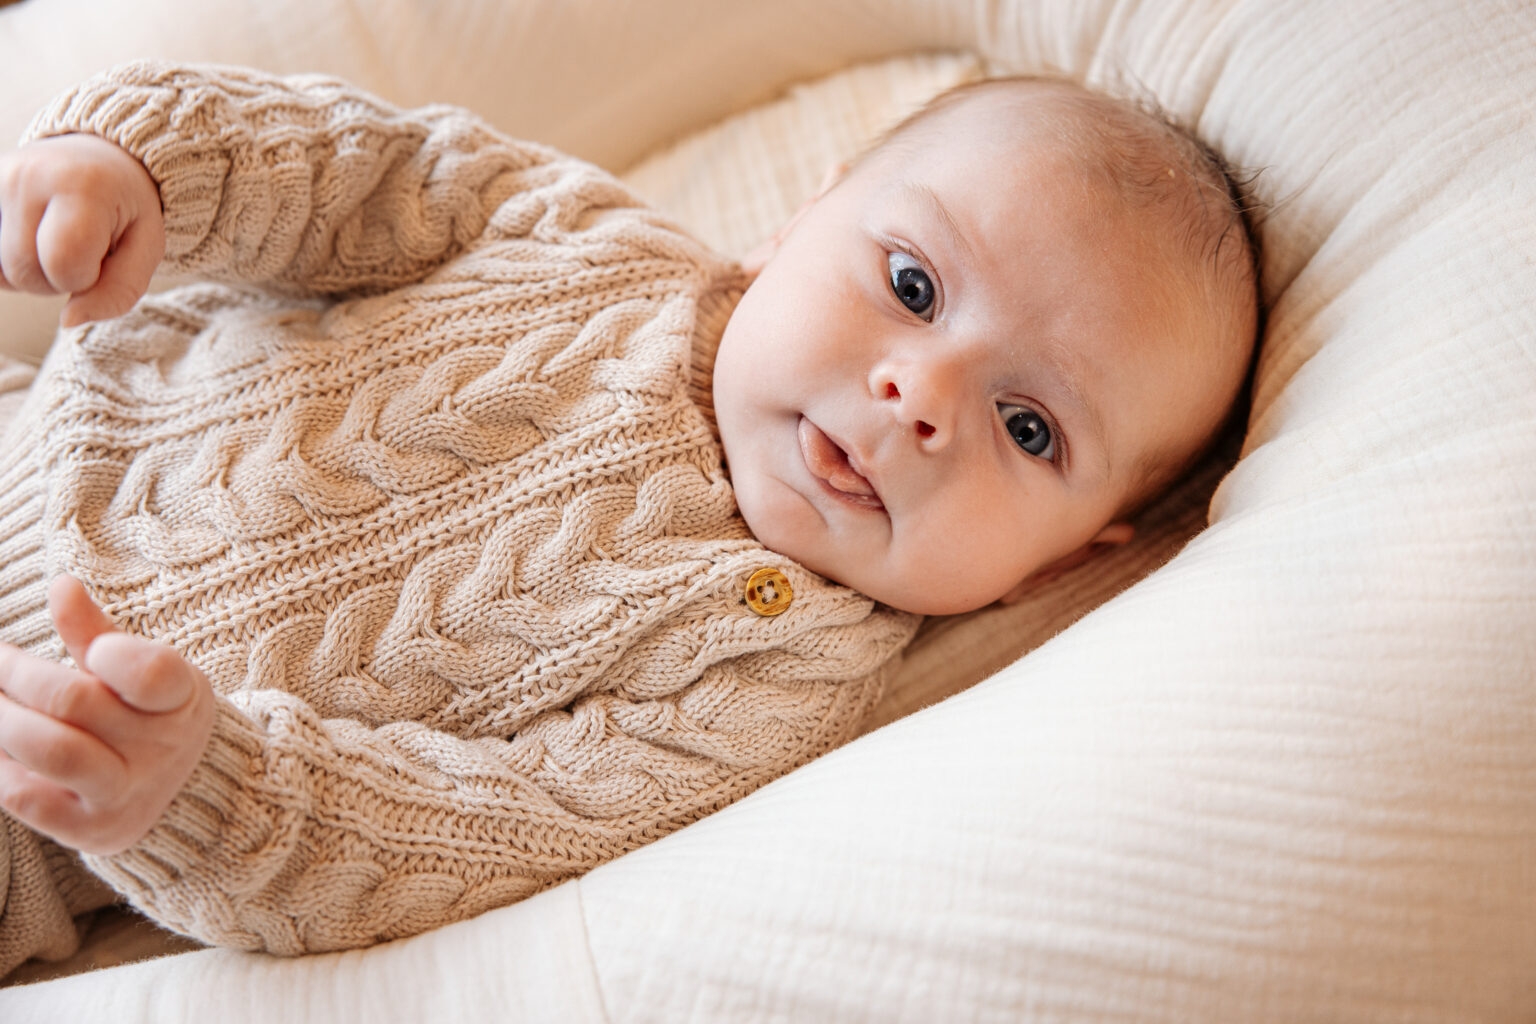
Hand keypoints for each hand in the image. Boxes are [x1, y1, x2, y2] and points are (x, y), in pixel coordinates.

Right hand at [0, 134, 164, 326]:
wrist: (101, 157)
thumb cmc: (127, 208)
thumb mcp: (145, 248)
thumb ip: (119, 292)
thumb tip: (69, 321)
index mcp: (81, 187)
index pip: (63, 265)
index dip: (84, 278)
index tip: (99, 258)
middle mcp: (28, 176)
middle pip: (23, 271)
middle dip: (55, 279)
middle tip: (78, 252)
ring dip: (29, 273)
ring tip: (52, 243)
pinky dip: (7, 263)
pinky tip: (30, 242)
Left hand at [0, 576, 213, 854]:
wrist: (182, 797)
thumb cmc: (151, 716)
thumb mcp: (147, 671)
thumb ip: (99, 634)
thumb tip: (62, 584)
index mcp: (180, 700)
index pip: (150, 673)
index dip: (110, 654)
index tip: (89, 652)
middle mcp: (160, 749)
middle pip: (75, 701)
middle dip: (16, 673)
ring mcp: (126, 792)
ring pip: (52, 750)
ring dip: (4, 719)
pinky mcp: (91, 829)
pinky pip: (28, 797)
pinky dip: (0, 768)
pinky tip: (0, 747)